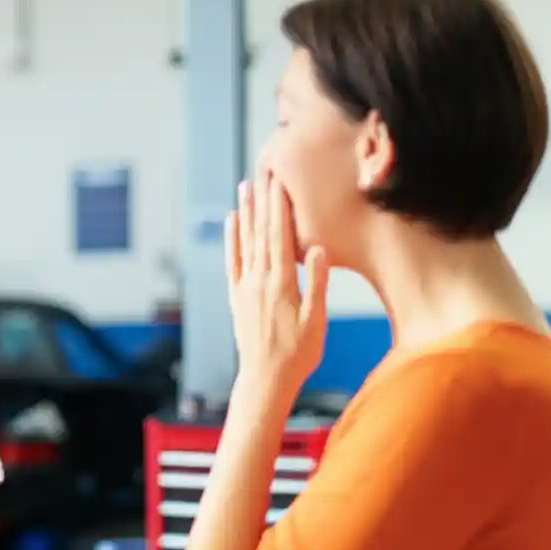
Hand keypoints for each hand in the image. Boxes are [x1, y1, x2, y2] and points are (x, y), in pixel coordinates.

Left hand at [225, 168, 329, 397]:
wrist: (266, 378)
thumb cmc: (298, 353)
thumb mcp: (316, 321)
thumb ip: (317, 284)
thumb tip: (319, 250)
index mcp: (281, 283)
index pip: (280, 235)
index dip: (280, 206)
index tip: (280, 181)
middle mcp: (259, 279)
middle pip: (261, 231)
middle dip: (264, 200)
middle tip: (264, 171)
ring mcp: (245, 286)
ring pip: (245, 241)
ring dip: (245, 212)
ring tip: (245, 186)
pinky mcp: (237, 295)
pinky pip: (232, 261)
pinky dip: (231, 239)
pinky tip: (231, 220)